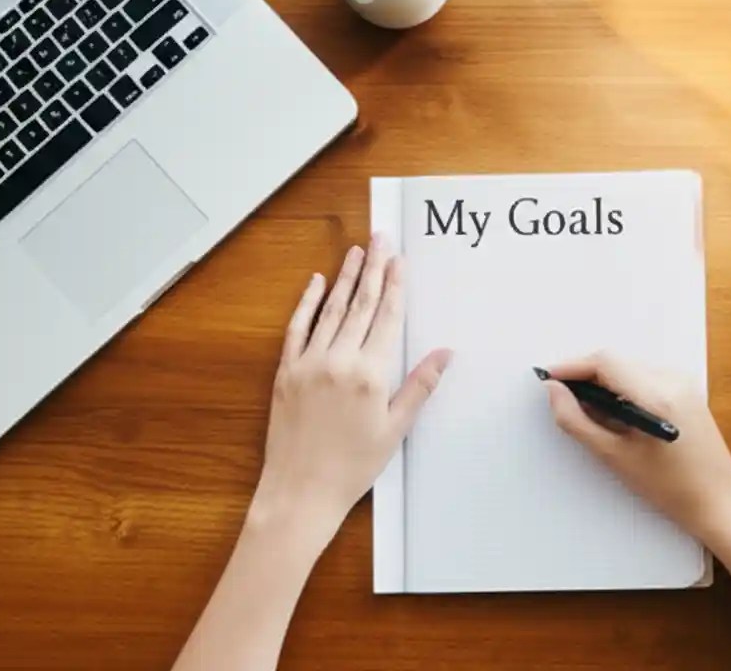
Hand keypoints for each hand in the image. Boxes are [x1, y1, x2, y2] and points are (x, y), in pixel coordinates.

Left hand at [255, 236, 451, 532]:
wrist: (300, 491)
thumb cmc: (353, 466)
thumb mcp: (395, 429)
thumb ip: (419, 386)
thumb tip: (445, 354)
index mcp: (370, 375)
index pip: (387, 317)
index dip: (395, 285)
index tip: (400, 259)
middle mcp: (338, 361)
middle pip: (360, 304)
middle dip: (373, 269)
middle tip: (380, 238)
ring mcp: (309, 363)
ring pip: (330, 310)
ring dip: (344, 278)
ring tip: (356, 252)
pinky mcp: (286, 372)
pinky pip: (297, 328)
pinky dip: (307, 303)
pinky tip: (315, 283)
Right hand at [543, 352, 730, 540]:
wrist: (718, 500)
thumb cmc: (670, 487)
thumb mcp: (614, 456)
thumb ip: (577, 421)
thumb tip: (554, 393)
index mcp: (656, 395)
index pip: (605, 362)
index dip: (571, 367)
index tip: (548, 379)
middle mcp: (672, 379)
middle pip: (616, 362)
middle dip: (585, 376)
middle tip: (562, 398)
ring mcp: (683, 382)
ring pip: (629, 368)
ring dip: (604, 383)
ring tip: (586, 411)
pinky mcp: (687, 390)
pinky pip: (645, 377)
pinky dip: (623, 388)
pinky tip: (614, 413)